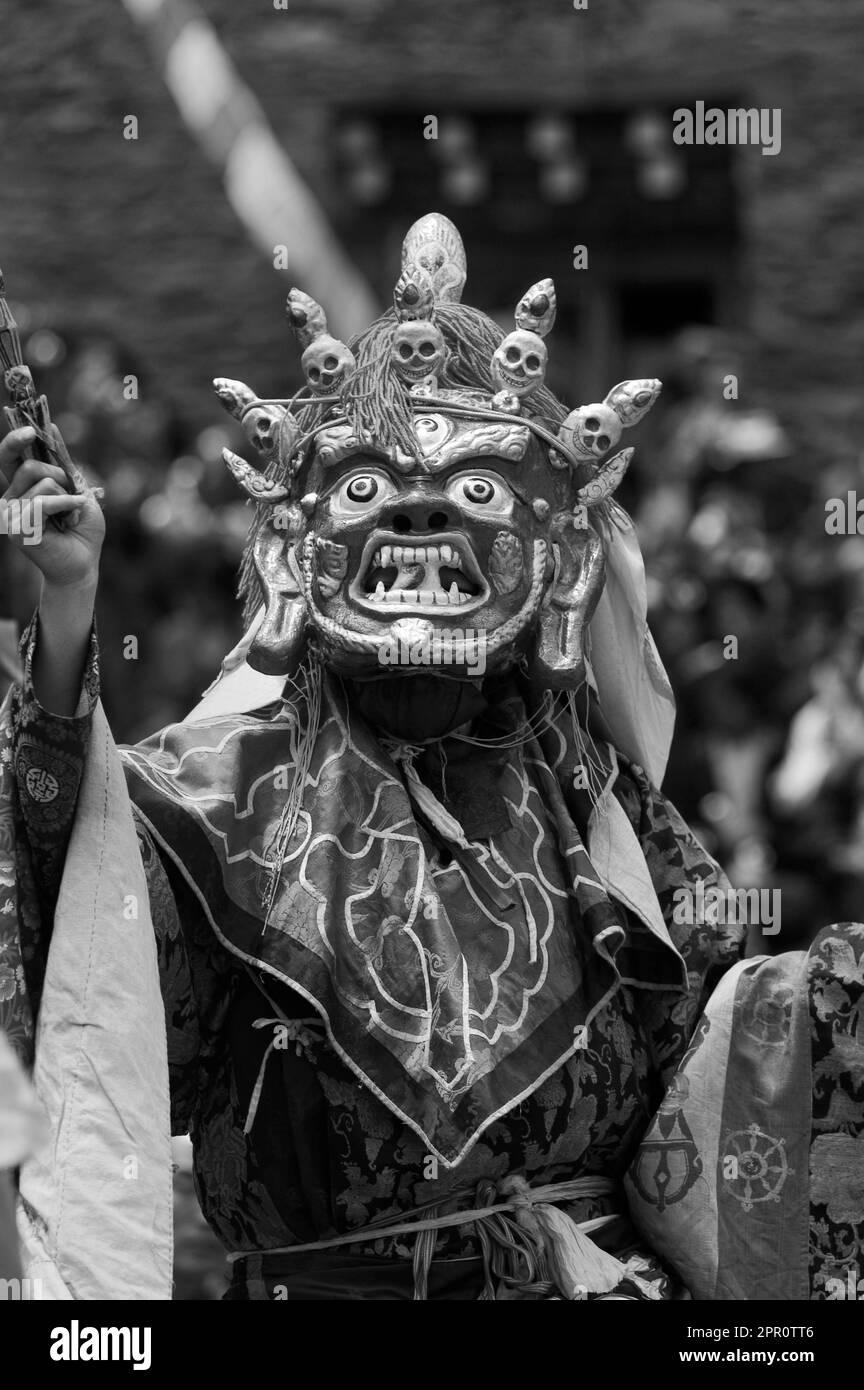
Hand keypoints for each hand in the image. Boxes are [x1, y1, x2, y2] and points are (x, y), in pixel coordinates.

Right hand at [0, 425, 104, 591]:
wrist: (84, 563)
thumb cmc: (82, 530)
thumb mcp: (78, 489)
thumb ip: (63, 464)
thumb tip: (51, 428)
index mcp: (21, 488)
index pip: (9, 457)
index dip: (15, 440)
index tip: (32, 431)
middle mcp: (11, 499)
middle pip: (29, 466)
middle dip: (58, 476)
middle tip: (72, 497)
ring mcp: (12, 514)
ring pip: (42, 483)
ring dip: (66, 496)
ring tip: (70, 516)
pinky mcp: (17, 528)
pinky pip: (43, 502)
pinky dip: (65, 504)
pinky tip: (72, 517)